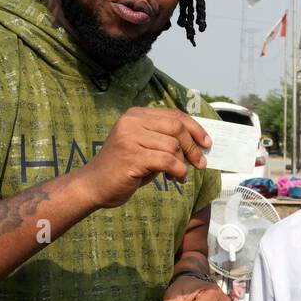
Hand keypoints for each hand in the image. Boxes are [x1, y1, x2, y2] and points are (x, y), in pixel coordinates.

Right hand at [81, 108, 210, 207]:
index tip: (206, 143)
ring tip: (180, 175)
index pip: (173, 115)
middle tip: (201, 162)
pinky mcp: (132, 157)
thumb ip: (165, 141)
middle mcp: (132, 122)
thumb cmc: (123, 168)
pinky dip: (178, 171)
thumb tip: (197, 144)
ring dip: (183, 163)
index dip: (194, 128)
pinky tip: (176, 179)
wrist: (94, 186)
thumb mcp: (145, 148)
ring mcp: (130, 138)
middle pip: (176, 127)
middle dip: (193, 146)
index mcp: (136, 115)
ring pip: (173, 145)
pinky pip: (167, 161)